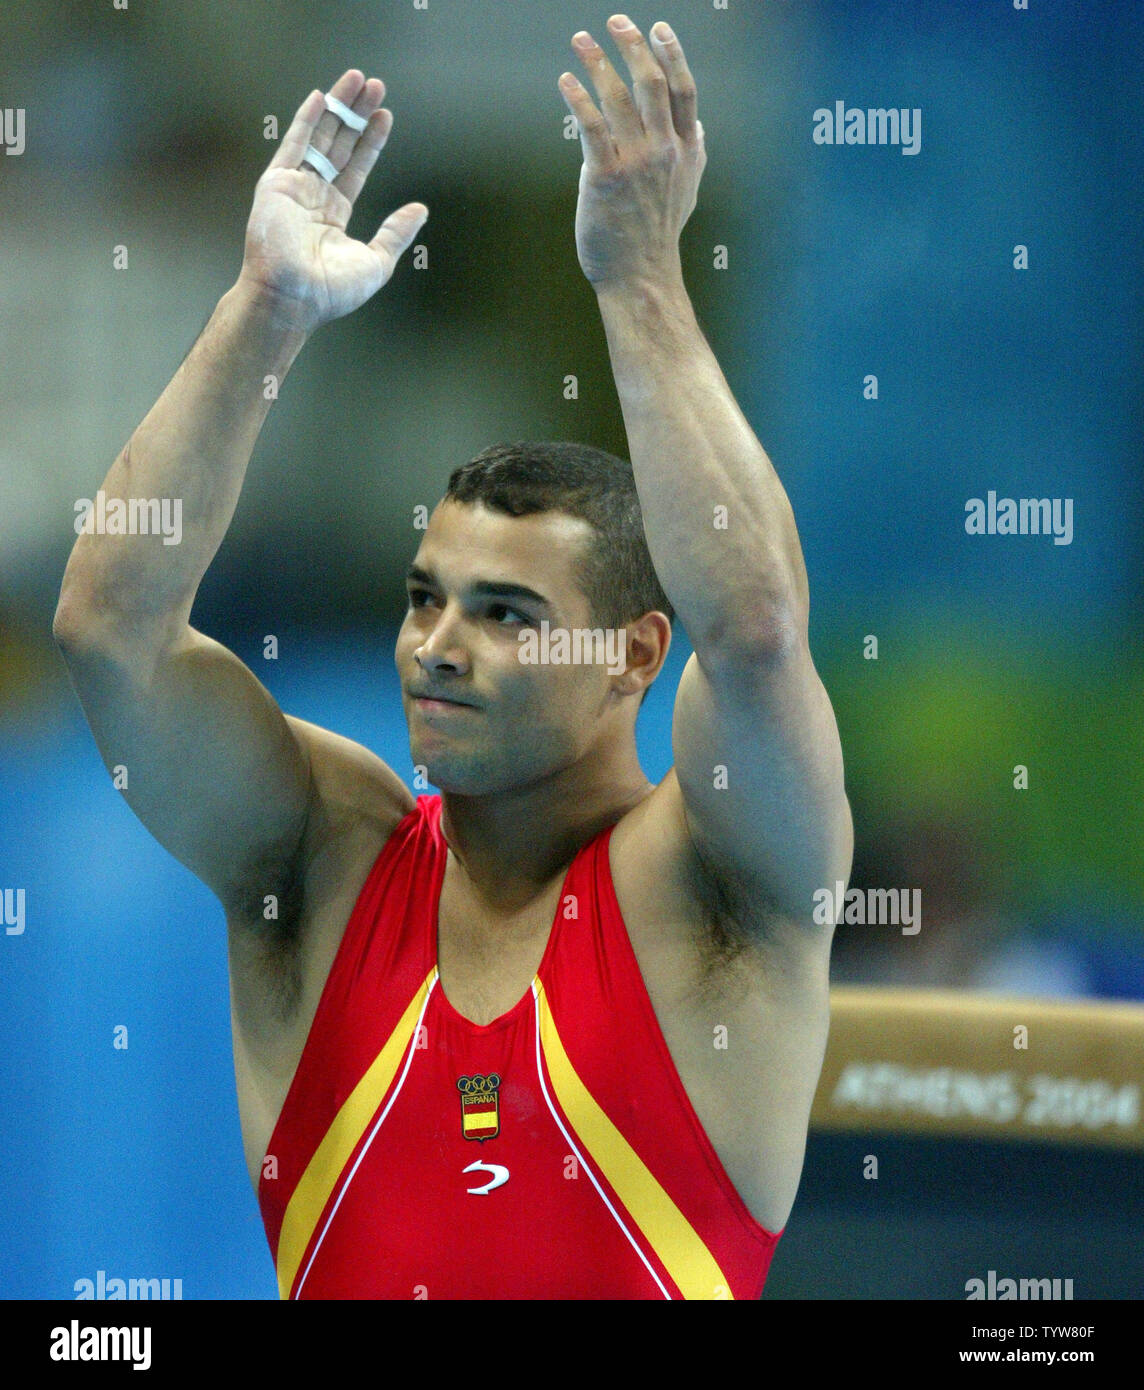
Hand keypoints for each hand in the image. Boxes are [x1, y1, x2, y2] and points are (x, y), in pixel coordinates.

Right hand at [238, 70, 427, 332]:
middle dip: (357, 114)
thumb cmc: (332, 290)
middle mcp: (313, 196)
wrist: (294, 298)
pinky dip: (306, 120)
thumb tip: (421, 209)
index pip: (356, 168)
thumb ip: (397, 232)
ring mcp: (294, 188)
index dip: (371, 142)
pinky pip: (293, 145)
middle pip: (339, 144)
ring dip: (338, 107)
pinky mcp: (276, 184)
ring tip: (358, 79)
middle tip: (376, 85)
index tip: (386, 115)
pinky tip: (322, 97)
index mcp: (334, 215)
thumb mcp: (377, 261)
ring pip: (320, 137)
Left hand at [558, 17, 705, 292]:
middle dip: (633, 46)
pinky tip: (566, 81)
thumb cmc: (657, 234)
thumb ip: (693, 155)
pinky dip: (578, 99)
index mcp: (686, 150)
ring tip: (581, 41)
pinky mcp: (604, 177)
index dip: (672, 54)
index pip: (683, 90)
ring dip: (598, 63)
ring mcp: (635, 163)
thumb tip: (700, 130)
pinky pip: (591, 126)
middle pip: (651, 83)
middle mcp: (664, 151)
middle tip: (614, 22)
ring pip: (618, 98)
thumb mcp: (687, 191)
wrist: (640, 275)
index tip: (657, 28)